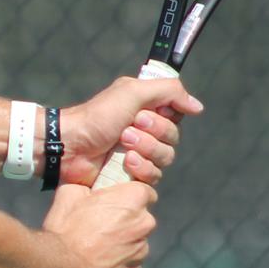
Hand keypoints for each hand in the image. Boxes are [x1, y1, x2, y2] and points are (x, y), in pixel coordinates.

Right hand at [41, 179, 156, 267]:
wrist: (61, 266)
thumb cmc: (66, 227)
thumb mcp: (70, 192)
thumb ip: (87, 185)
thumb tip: (88, 186)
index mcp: (133, 199)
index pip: (146, 191)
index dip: (130, 195)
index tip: (116, 201)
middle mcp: (144, 224)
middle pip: (142, 218)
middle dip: (127, 220)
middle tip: (101, 224)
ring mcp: (141, 251)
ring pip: (137, 242)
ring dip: (124, 243)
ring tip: (99, 247)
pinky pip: (131, 266)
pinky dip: (120, 264)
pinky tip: (102, 263)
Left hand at [57, 74, 203, 186]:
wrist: (71, 146)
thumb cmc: (97, 116)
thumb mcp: (132, 92)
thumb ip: (169, 91)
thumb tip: (198, 107)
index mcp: (146, 108)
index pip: (177, 114)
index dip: (166, 115)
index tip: (148, 111)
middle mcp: (146, 130)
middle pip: (174, 137)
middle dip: (153, 132)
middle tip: (128, 127)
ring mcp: (139, 153)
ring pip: (166, 157)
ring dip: (146, 148)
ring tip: (122, 143)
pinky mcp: (132, 175)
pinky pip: (154, 176)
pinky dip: (142, 168)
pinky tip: (126, 162)